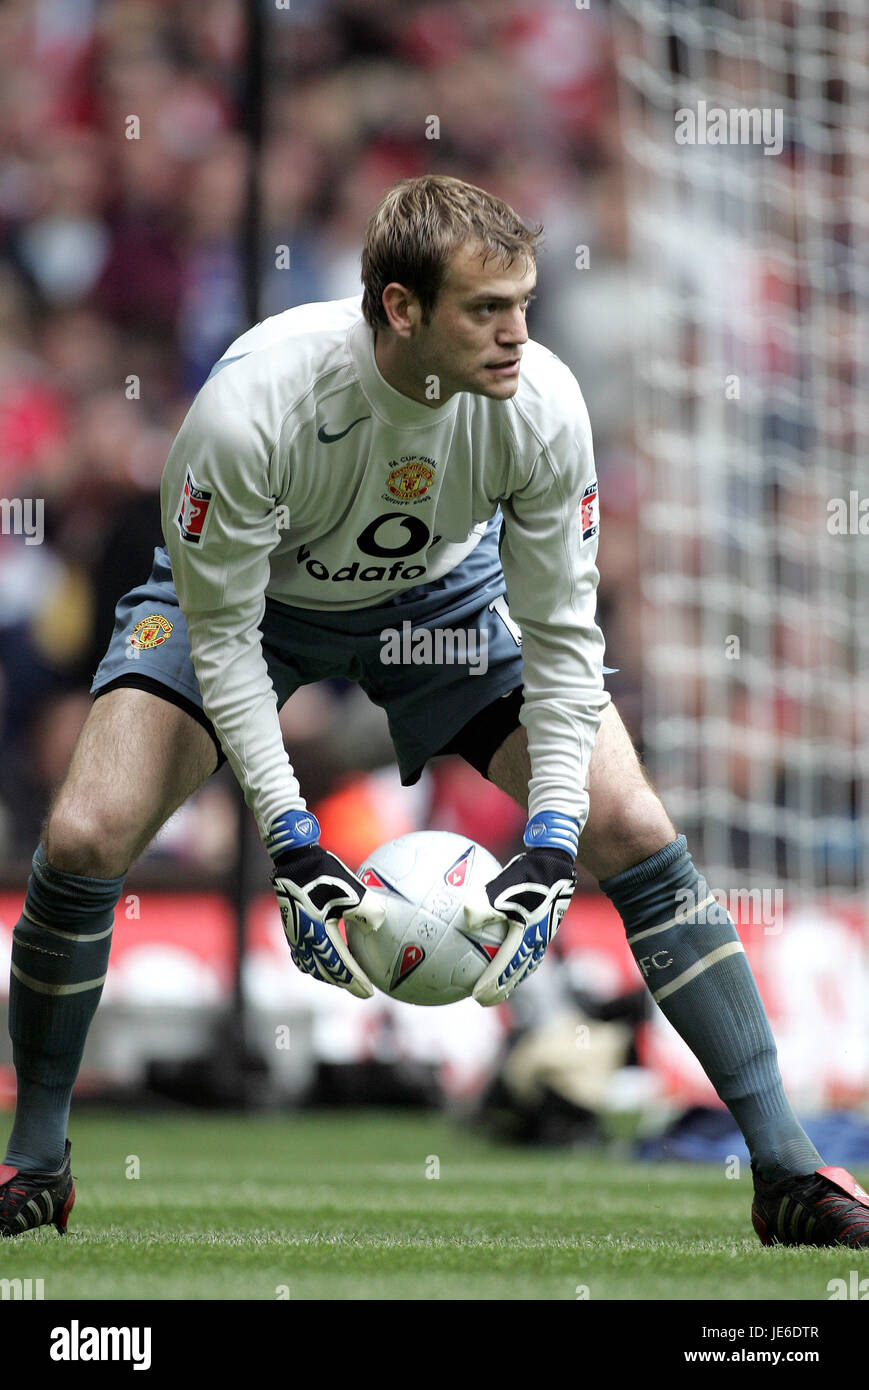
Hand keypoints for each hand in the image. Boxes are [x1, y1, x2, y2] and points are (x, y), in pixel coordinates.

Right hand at [269, 811, 384, 998]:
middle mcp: (303, 939)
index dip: (354, 980)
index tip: (368, 991)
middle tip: (361, 989)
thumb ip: (368, 910)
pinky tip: (324, 957)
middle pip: (324, 970)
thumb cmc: (323, 873)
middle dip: (343, 982)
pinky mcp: (290, 927)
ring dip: (329, 974)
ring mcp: (294, 935)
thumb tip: (379, 926)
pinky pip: (303, 955)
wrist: (293, 860)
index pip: (339, 965)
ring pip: (311, 965)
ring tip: (344, 977)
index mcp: (317, 934)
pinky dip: (316, 963)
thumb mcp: (352, 889)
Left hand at [463, 813, 577, 1006]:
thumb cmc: (527, 875)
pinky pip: (528, 951)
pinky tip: (504, 954)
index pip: (506, 969)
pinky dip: (515, 960)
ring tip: (496, 985)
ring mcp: (542, 935)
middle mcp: (536, 941)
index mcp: (525, 937)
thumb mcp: (502, 888)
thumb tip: (465, 920)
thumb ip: (484, 906)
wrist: (555, 863)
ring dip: (510, 978)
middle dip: (501, 989)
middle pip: (517, 974)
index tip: (477, 996)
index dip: (492, 985)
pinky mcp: (544, 927)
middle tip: (484, 1000)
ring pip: (525, 964)